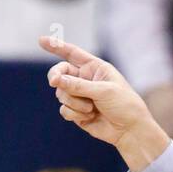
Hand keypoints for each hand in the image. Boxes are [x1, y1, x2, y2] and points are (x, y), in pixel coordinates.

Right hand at [38, 36, 169, 171]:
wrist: (131, 131)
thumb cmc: (125, 106)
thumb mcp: (104, 91)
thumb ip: (79, 85)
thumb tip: (55, 80)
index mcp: (95, 68)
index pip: (72, 53)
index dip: (56, 46)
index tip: (41, 40)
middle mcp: (85, 80)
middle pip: (60, 73)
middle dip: (56, 77)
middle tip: (55, 82)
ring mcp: (80, 96)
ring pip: (61, 93)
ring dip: (73, 101)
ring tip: (91, 109)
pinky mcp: (77, 112)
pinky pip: (64, 109)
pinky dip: (74, 114)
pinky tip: (89, 117)